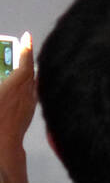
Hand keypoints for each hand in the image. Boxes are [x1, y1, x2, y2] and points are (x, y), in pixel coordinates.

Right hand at [0, 33, 36, 161]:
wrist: (2, 146)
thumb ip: (1, 75)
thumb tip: (10, 74)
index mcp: (15, 86)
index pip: (24, 62)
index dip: (25, 48)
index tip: (27, 36)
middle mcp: (26, 92)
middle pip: (31, 71)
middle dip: (25, 58)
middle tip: (21, 47)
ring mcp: (30, 103)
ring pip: (33, 82)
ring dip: (27, 72)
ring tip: (20, 65)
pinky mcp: (30, 112)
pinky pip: (31, 93)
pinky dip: (27, 85)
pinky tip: (21, 85)